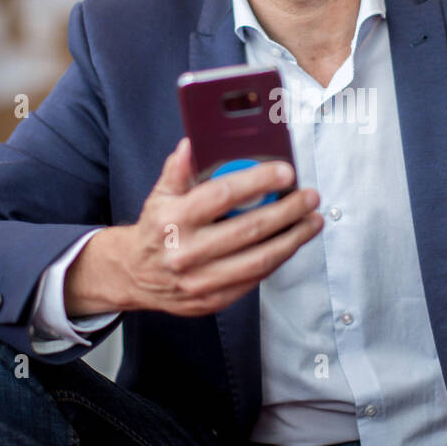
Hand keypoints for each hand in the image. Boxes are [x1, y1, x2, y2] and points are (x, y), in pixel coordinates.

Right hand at [67, 137, 322, 316]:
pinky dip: (277, 260)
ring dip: (292, 239)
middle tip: (310, 197)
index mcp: (173, 219)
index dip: (258, 181)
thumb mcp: (159, 195)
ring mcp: (200, 280)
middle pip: (250, 229)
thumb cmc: (155, 229)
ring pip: (259, 259)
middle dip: (288, 211)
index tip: (286, 172)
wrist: (134, 274)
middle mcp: (186, 252)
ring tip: (312, 222)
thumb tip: (191, 144)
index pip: (222, 195)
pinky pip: (254, 279)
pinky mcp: (212, 300)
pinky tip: (290, 244)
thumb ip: (177, 170)